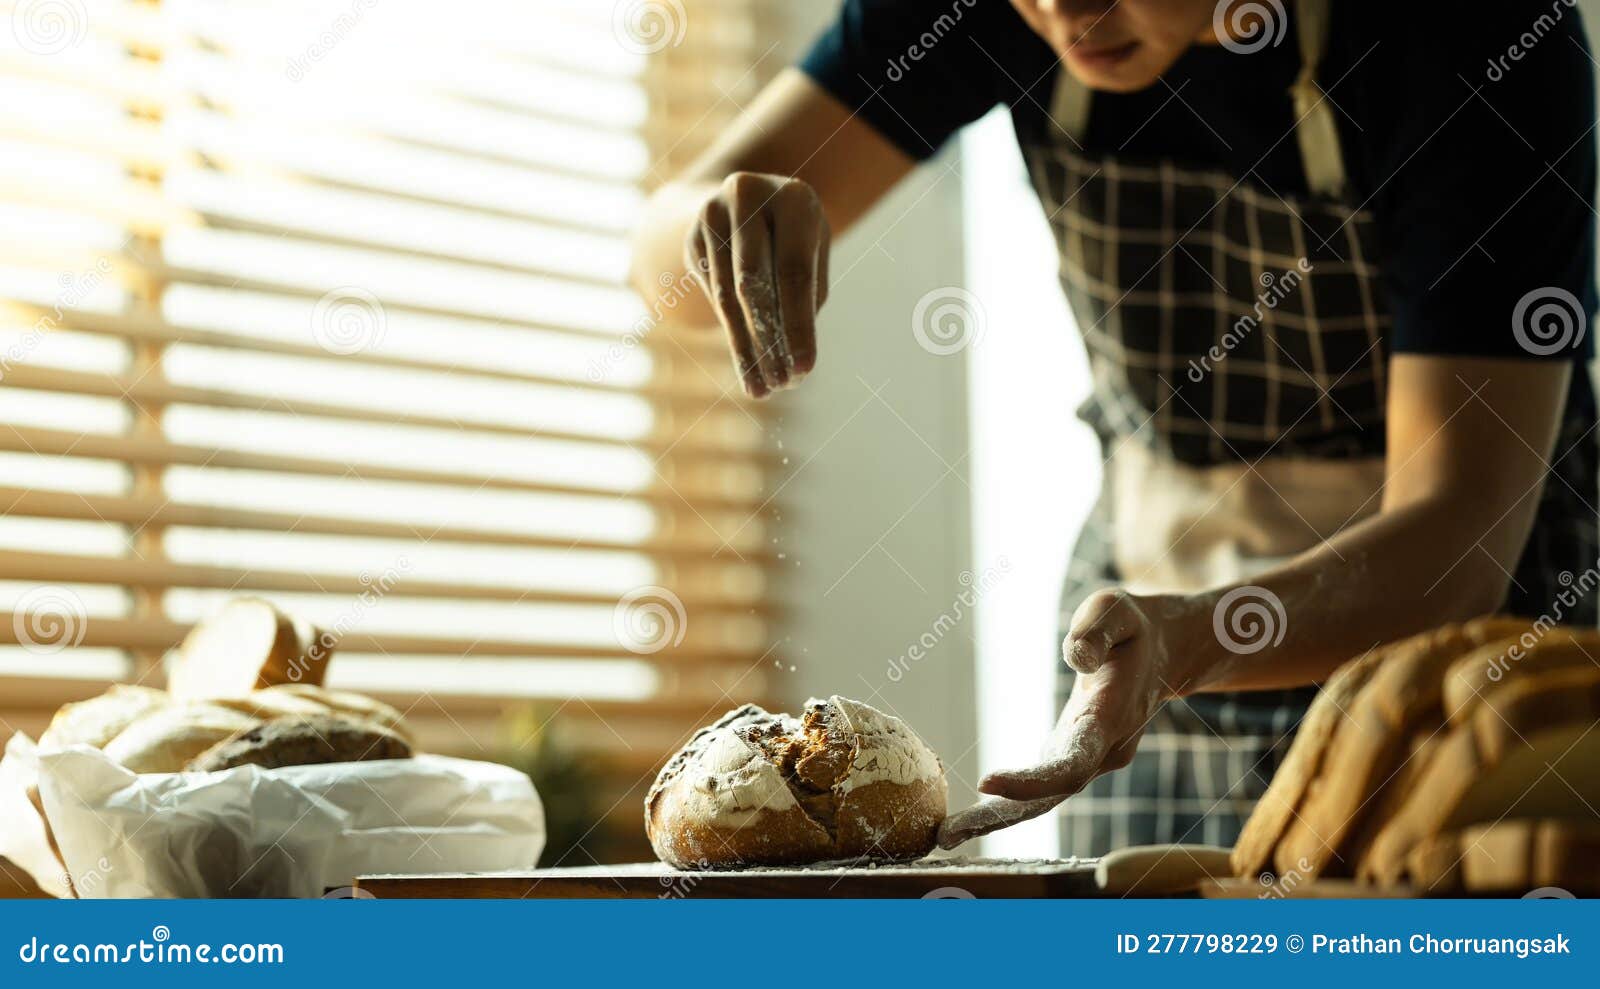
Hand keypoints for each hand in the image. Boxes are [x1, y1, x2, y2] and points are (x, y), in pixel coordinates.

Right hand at [684, 172, 829, 397]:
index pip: (794, 273)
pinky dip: (732, 333)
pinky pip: (712, 294)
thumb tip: (794, 362)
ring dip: (747, 347)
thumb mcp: (812, 255)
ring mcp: (712, 213)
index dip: (798, 326)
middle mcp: (748, 196)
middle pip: (753, 284)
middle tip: (781, 385)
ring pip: (727, 295)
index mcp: (793, 198)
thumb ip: (807, 298)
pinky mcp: (691, 237)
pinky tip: (749, 366)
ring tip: (763, 388)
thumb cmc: (795, 237)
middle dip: (768, 340)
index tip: (804, 371)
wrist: (750, 199)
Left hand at [938, 589, 1203, 848]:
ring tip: (947, 836)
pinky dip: (1009, 804)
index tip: (987, 783)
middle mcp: (1103, 748)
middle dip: (1002, 816)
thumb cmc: (1132, 627)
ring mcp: (1093, 757)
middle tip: (947, 835)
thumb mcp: (1117, 609)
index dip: (1032, 779)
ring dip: (997, 818)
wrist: (1165, 651)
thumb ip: (1096, 630)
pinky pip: (1044, 787)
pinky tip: (973, 818)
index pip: (1072, 761)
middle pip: (1052, 794)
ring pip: (1046, 798)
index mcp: (1110, 717)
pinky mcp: (1078, 754)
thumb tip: (1076, 657)